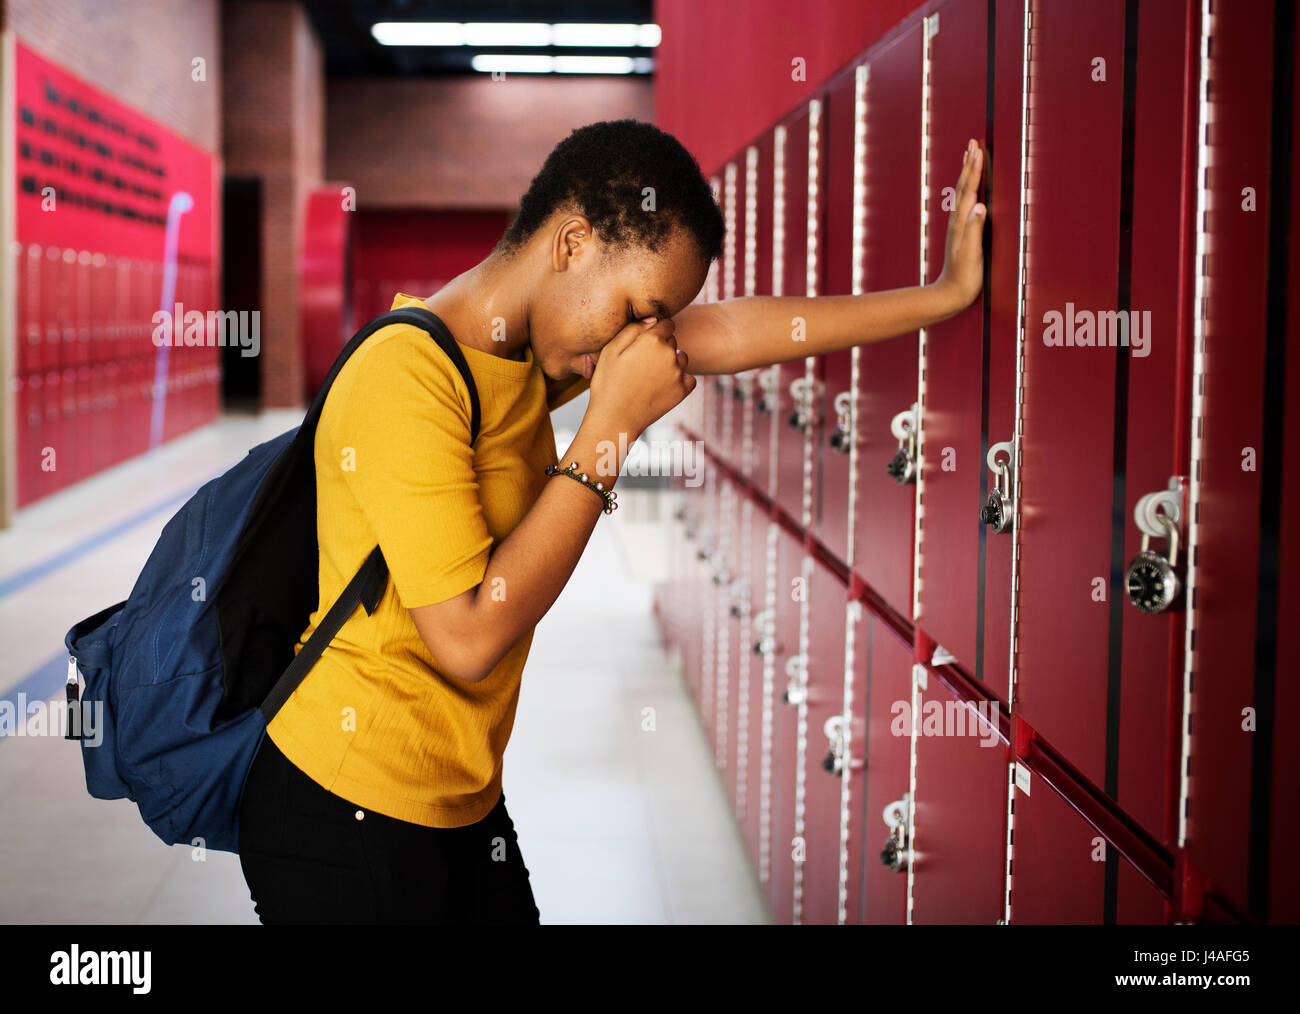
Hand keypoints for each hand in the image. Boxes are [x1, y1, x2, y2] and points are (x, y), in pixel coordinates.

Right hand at [587, 316, 694, 438]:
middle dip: (661, 346)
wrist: (614, 419)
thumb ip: (632, 329)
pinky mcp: (682, 391)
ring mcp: (678, 373)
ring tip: (650, 376)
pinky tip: (661, 386)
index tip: (644, 343)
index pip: (666, 323)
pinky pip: (688, 378)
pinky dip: (679, 380)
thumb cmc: (608, 383)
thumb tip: (652, 319)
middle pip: (672, 341)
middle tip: (642, 363)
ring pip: (681, 358)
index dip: (655, 331)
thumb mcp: (610, 350)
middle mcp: (669, 354)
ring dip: (671, 362)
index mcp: (652, 340)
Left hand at [934, 138, 986, 309]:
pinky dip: (966, 190)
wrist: (949, 295)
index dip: (974, 169)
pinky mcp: (960, 234)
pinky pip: (963, 204)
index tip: (978, 148)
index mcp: (961, 223)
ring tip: (969, 156)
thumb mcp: (972, 254)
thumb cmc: (963, 277)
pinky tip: (968, 190)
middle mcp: (957, 222)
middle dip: (969, 164)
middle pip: (962, 187)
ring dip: (966, 173)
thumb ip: (975, 230)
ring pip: (961, 194)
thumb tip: (980, 206)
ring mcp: (957, 227)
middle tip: (972, 142)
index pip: (969, 190)